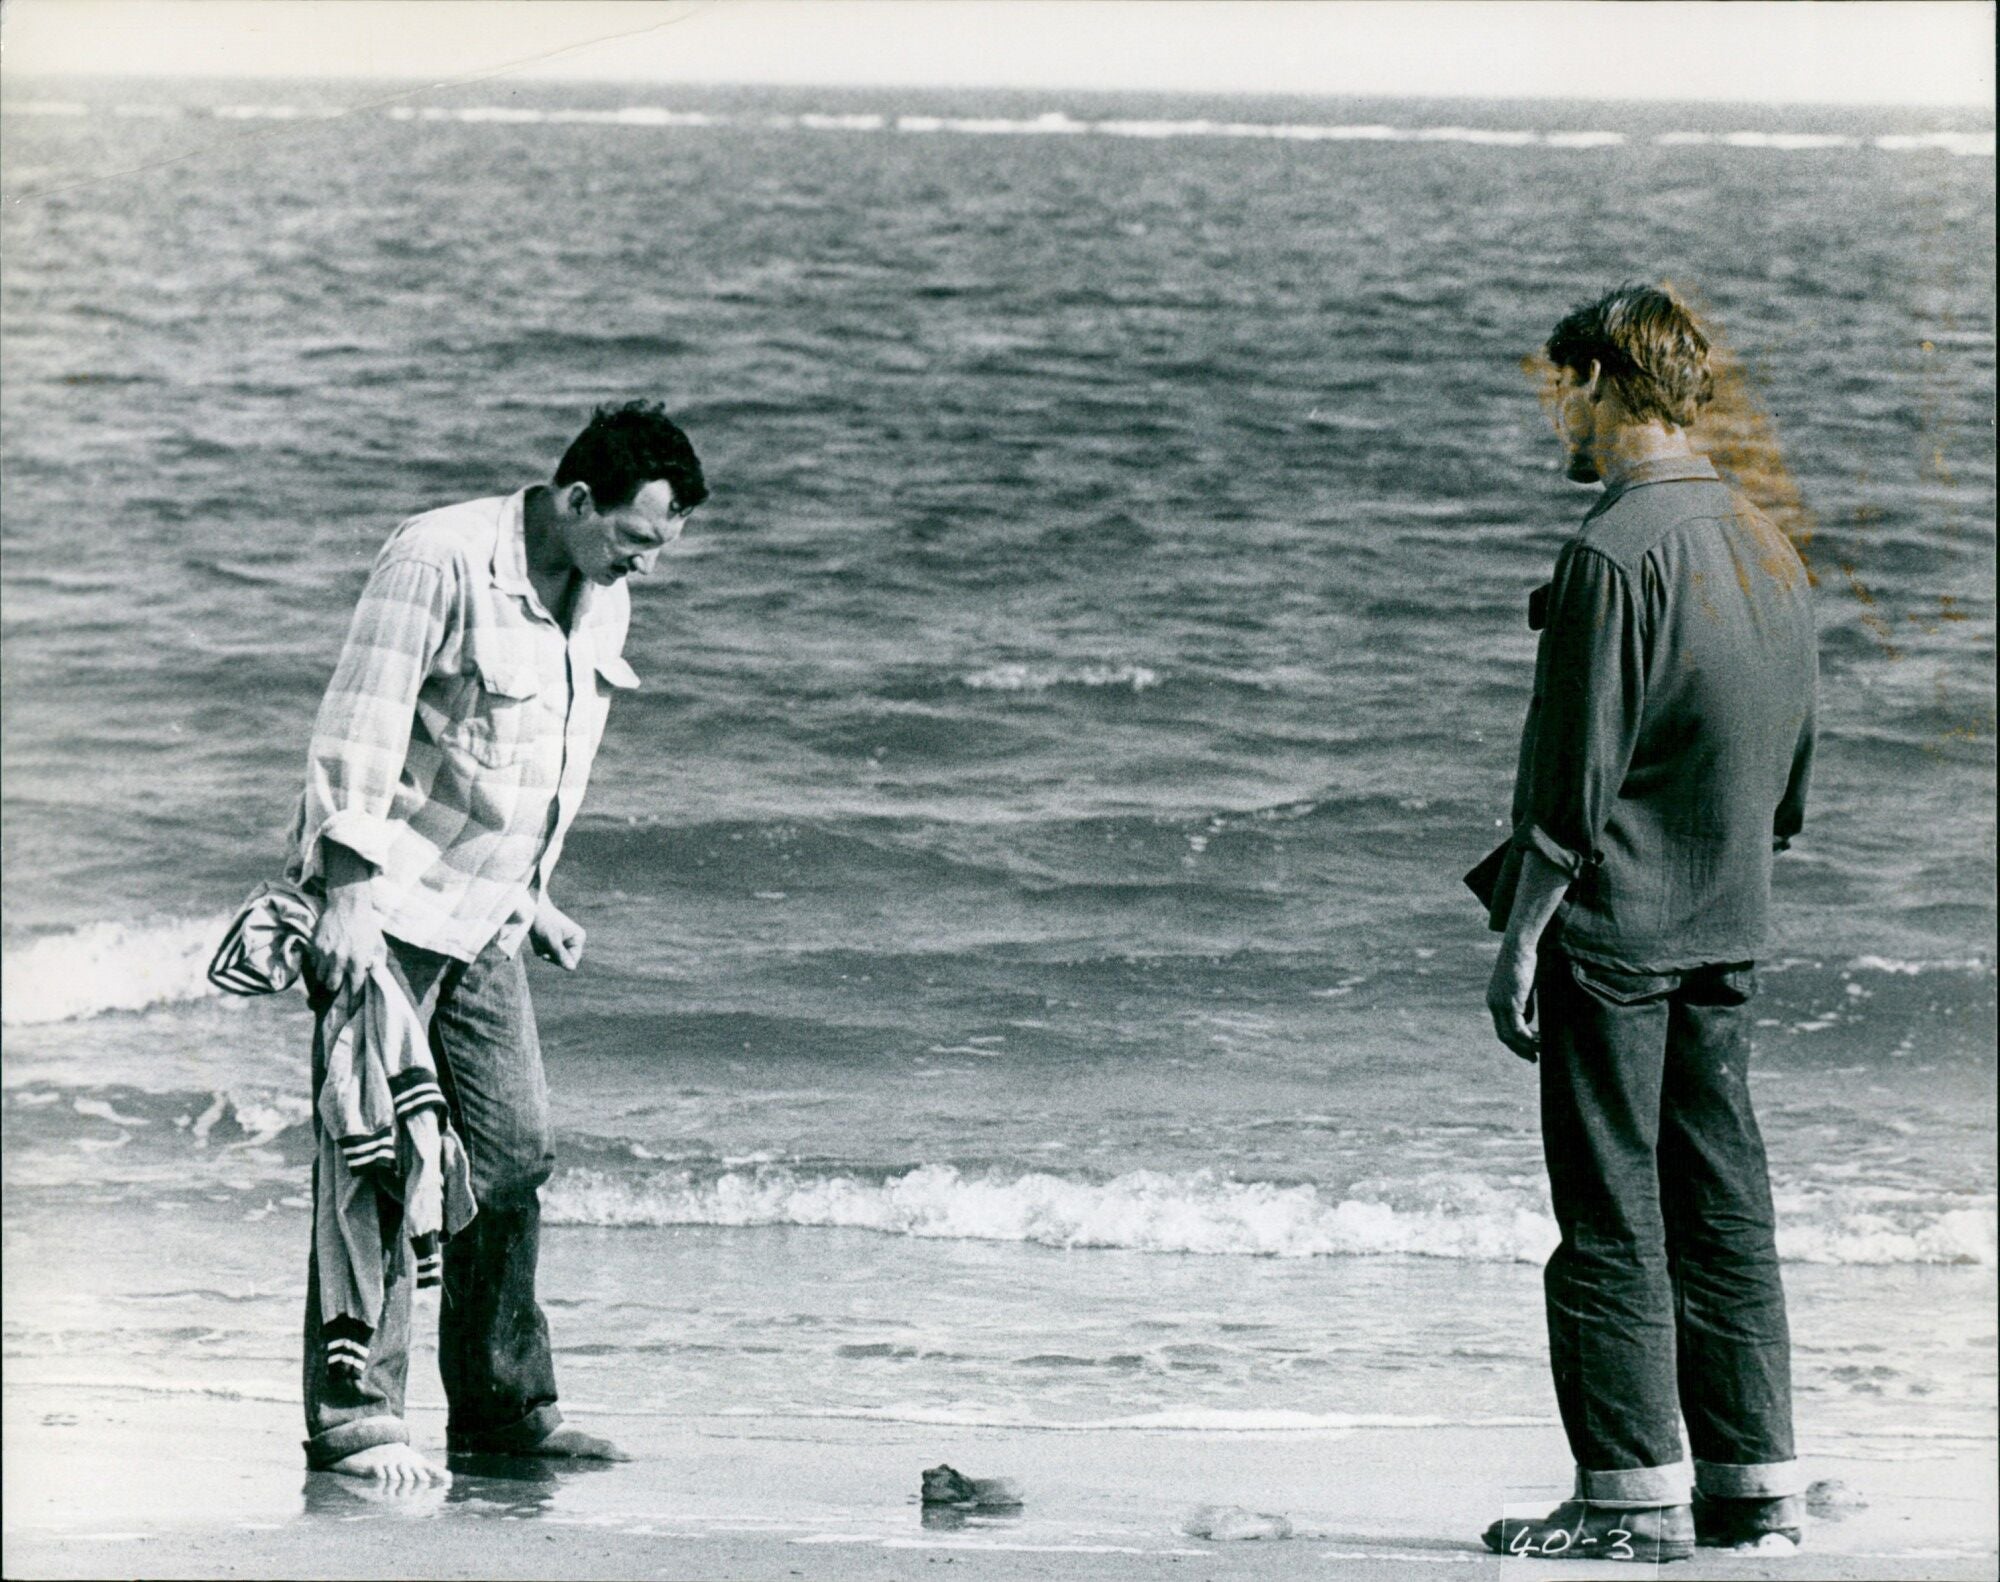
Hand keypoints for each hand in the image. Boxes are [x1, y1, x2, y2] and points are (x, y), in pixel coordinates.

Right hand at [310, 883, 385, 1008]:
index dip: (354, 999)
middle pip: (332, 985)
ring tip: (331, 972)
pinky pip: (313, 963)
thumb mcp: (379, 944)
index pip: (355, 987)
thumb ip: (378, 962)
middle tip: (338, 985)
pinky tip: (324, 960)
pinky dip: (318, 965)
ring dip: (326, 977)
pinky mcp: (315, 945)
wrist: (348, 905)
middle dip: (336, 988)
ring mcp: (325, 953)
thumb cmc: (367, 925)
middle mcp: (340, 959)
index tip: (352, 1006)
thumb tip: (375, 976)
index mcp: (358, 961)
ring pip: (320, 976)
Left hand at [529, 895, 584, 970]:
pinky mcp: (555, 942)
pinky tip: (538, 938)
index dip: (560, 960)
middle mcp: (574, 941)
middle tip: (544, 943)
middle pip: (563, 961)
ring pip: (553, 958)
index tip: (549, 952)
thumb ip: (561, 955)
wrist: (532, 909)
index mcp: (579, 938)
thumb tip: (572, 968)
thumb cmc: (544, 921)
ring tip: (540, 939)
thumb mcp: (552, 940)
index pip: (573, 960)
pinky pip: (547, 953)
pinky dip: (540, 949)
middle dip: (551, 955)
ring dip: (544, 951)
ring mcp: (564, 942)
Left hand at [1486, 939, 1539, 1062]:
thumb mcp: (1524, 986)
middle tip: (1534, 1058)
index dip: (1515, 1041)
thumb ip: (1524, 1003)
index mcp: (1495, 1000)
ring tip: (1542, 1051)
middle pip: (1504, 1035)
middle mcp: (1494, 1004)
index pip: (1502, 1027)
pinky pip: (1518, 1029)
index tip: (1528, 1049)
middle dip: (1519, 1049)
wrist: (1520, 945)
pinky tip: (1541, 1040)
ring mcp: (1500, 1004)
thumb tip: (1528, 1019)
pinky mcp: (1510, 1003)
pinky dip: (1529, 1038)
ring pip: (1511, 1035)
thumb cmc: (1525, 960)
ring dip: (1526, 1046)